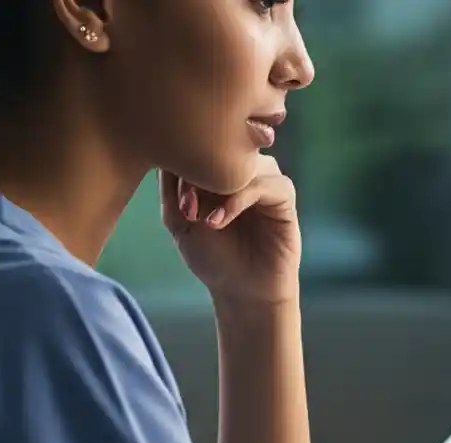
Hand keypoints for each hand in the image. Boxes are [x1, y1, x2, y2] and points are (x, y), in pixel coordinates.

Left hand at [159, 155, 300, 305]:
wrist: (241, 290)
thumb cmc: (211, 256)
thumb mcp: (179, 220)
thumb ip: (171, 187)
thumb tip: (166, 152)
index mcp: (219, 168)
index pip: (201, 145)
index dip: (184, 163)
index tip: (175, 199)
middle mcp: (244, 169)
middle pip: (224, 147)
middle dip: (200, 173)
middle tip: (186, 205)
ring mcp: (265, 180)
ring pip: (246, 161)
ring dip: (219, 186)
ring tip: (202, 218)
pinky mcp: (284, 196)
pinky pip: (267, 183)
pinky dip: (239, 199)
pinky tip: (219, 222)